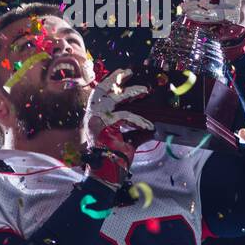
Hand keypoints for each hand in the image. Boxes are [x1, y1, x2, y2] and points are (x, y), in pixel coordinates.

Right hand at [82, 67, 151, 184]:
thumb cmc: (113, 159)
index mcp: (94, 119)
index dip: (110, 83)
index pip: (100, 95)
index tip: (121, 75)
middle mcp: (92, 117)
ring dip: (130, 92)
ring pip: (114, 99)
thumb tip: (152, 129)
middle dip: (114, 79)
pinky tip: (148, 126)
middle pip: (101, 90)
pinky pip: (125, 116)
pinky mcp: (105, 125)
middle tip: (128, 71)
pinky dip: (139, 120)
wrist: (106, 173)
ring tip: (145, 89)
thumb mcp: (127, 142)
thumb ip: (136, 133)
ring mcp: (97, 120)